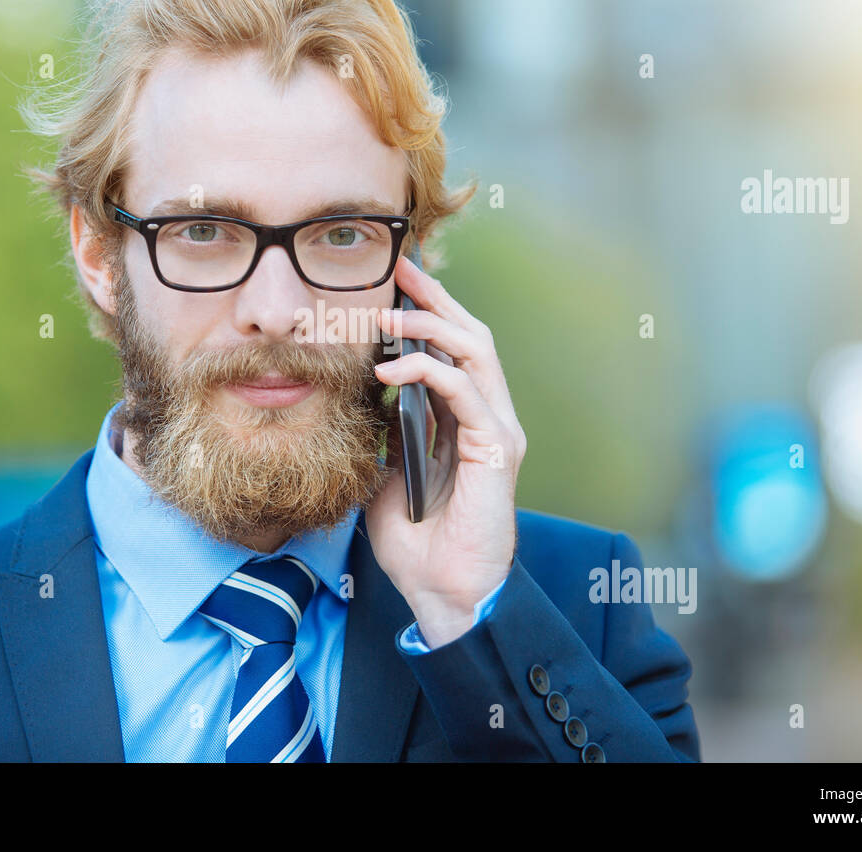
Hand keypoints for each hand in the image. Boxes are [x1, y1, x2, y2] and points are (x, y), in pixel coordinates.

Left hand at [368, 255, 526, 647]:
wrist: (442, 592)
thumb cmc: (418, 541)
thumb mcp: (389, 472)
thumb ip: (388, 432)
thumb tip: (364, 397)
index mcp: (464, 419)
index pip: (452, 348)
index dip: (427, 310)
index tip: (394, 280)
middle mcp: (488, 416)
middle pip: (471, 335)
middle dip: (435, 298)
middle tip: (400, 270)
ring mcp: (497, 430)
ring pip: (476, 352)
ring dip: (431, 326)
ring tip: (390, 315)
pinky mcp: (497, 450)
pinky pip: (466, 393)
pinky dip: (429, 371)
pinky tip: (392, 370)